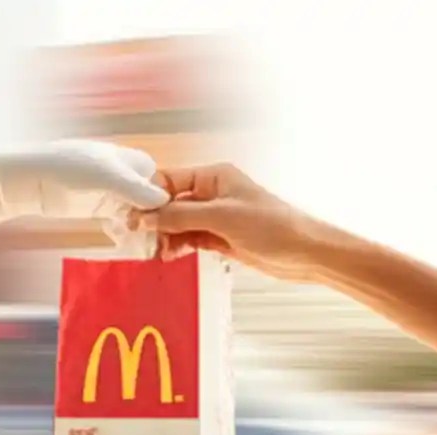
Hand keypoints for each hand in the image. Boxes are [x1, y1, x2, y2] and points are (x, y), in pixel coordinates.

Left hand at [0, 140, 169, 228]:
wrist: (30, 180)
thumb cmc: (68, 169)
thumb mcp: (108, 176)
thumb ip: (136, 189)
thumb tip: (164, 202)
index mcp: (128, 159)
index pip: (156, 175)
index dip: (162, 192)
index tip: (165, 213)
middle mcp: (122, 175)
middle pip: (148, 195)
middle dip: (153, 213)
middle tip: (157, 232)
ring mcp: (109, 193)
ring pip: (136, 210)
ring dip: (141, 224)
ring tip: (145, 241)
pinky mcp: (97, 208)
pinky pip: (120, 220)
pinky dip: (125, 229)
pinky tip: (126, 240)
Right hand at [135, 163, 317, 281]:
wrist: (305, 253)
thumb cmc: (272, 226)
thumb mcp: (222, 217)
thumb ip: (181, 216)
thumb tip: (146, 217)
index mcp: (214, 176)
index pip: (170, 179)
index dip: (148, 195)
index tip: (131, 214)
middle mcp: (212, 193)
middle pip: (170, 202)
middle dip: (153, 218)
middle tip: (137, 237)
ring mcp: (216, 217)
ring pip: (178, 223)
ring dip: (164, 235)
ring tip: (153, 251)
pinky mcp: (220, 238)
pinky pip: (189, 239)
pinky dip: (177, 246)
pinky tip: (167, 256)